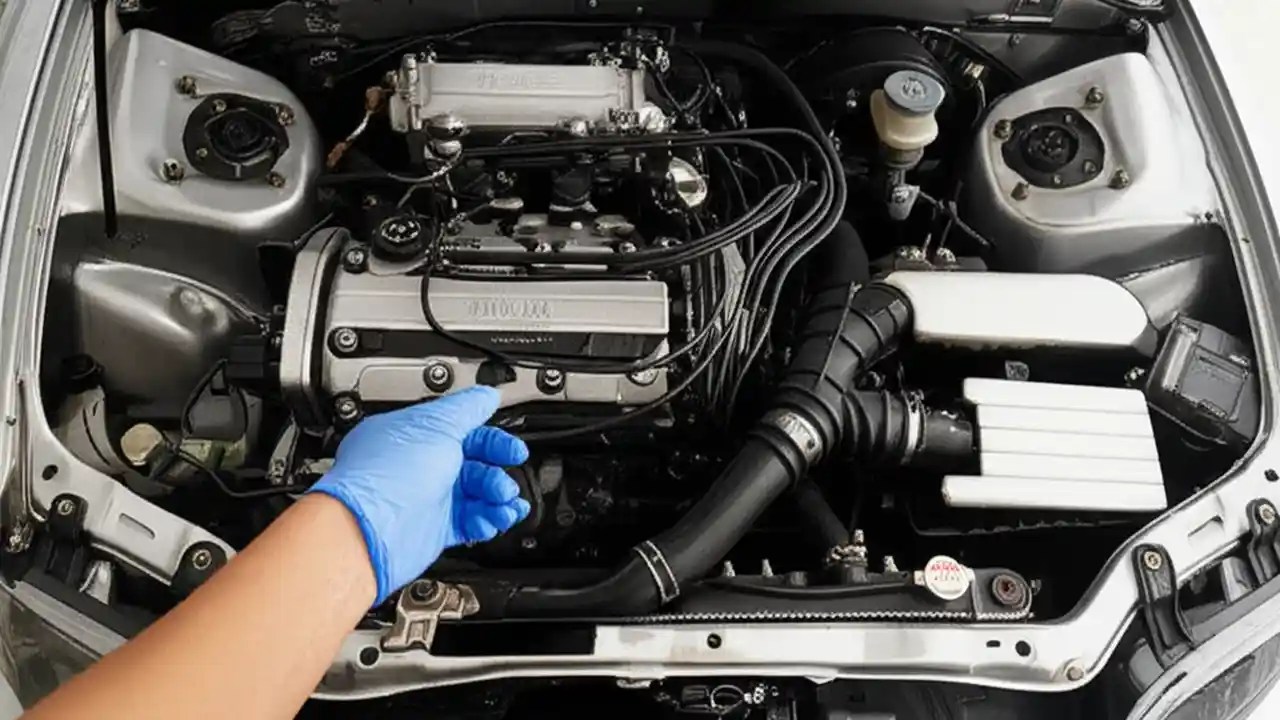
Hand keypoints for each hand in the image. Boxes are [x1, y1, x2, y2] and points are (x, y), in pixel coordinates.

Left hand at [307, 387, 529, 603]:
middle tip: (508, 479)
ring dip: (498, 496)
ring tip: (507, 501)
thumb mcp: (436, 426)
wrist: (370, 531)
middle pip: (473, 462)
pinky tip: (499, 517)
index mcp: (413, 434)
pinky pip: (471, 521)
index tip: (511, 447)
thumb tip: (487, 395)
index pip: (461, 428)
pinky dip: (489, 519)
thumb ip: (467, 409)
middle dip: (497, 469)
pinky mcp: (433, 528)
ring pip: (475, 494)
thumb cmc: (387, 477)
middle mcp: (418, 464)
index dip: (490, 436)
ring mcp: (426, 496)